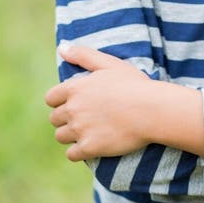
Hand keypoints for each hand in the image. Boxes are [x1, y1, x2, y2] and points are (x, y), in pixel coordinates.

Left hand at [45, 43, 154, 161]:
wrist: (152, 110)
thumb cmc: (134, 85)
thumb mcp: (110, 63)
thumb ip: (83, 55)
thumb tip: (61, 47)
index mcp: (75, 89)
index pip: (51, 98)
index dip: (61, 101)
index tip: (76, 103)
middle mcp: (73, 109)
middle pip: (55, 119)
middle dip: (67, 119)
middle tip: (86, 118)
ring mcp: (80, 130)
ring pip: (61, 137)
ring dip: (71, 135)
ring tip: (89, 131)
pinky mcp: (89, 148)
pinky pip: (72, 154)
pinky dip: (79, 151)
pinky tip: (92, 145)